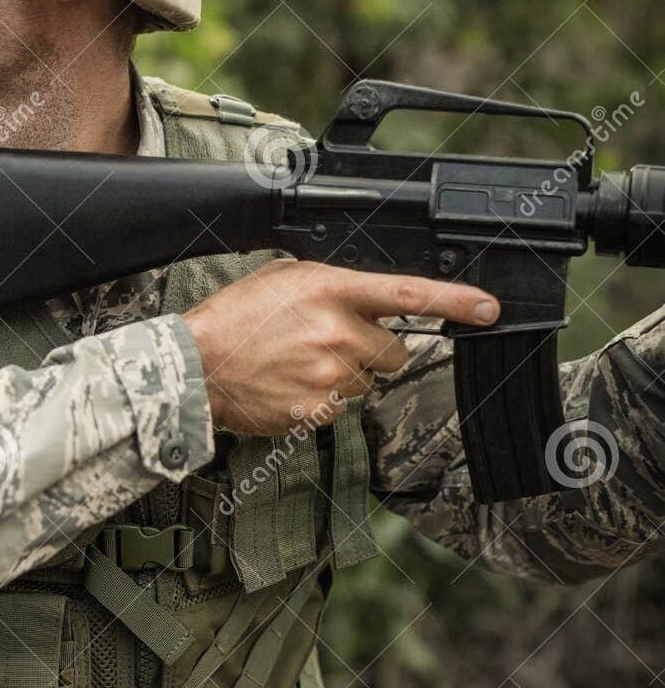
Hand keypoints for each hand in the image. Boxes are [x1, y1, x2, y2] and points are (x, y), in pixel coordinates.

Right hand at [182, 258, 499, 435]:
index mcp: (333, 290)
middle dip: (373, 351)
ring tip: (300, 364)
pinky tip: (293, 386)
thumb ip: (333, 284)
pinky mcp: (319, 410)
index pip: (410, 295)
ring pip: (368, 382)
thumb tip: (366, 298)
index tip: (490, 309)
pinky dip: (323, 400)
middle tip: (329, 345)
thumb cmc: (236, 317)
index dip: (457, 303)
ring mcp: (330, 375)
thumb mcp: (285, 277)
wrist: (198, 364)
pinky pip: (342, 408)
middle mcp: (339, 333)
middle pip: (394, 352)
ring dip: (345, 376)